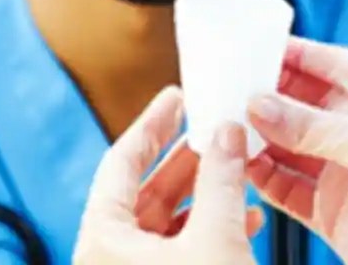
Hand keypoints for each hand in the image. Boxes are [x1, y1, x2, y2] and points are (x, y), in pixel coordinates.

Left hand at [74, 87, 264, 263]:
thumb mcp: (216, 238)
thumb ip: (221, 180)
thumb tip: (226, 135)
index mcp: (102, 241)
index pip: (120, 163)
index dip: (151, 125)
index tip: (174, 98)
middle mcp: (109, 258)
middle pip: (144, 190)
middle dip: (185, 158)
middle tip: (210, 127)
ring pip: (167, 221)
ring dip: (205, 193)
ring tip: (235, 167)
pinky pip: (180, 250)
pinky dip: (210, 228)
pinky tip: (245, 216)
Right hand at [245, 38, 347, 264]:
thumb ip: (311, 123)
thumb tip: (258, 105)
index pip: (335, 64)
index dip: (299, 53)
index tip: (260, 45)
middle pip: (306, 105)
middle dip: (269, 95)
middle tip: (233, 87)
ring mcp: (347, 172)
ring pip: (291, 148)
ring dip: (260, 137)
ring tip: (227, 124)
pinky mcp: (334, 212)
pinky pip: (289, 190)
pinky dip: (263, 178)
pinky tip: (241, 165)